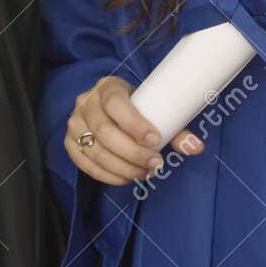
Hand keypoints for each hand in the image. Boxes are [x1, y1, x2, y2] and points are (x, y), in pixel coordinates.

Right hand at [66, 75, 203, 185]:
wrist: (111, 106)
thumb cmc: (137, 107)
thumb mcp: (154, 108)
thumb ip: (175, 128)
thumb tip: (196, 147)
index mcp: (108, 87)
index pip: (116, 104)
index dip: (134, 124)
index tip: (155, 140)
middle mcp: (85, 102)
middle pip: (104, 131)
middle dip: (132, 152)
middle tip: (156, 164)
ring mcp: (74, 123)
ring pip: (95, 150)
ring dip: (122, 167)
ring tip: (145, 173)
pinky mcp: (69, 142)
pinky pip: (85, 163)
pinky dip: (107, 175)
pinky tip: (126, 178)